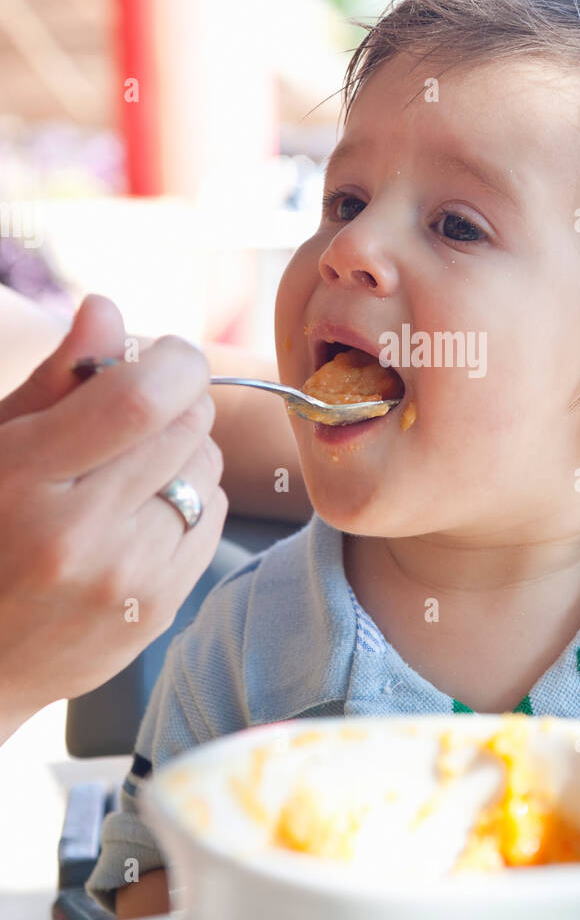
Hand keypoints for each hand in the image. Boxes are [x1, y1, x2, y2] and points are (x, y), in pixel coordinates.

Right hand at [0, 295, 227, 741]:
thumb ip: (55, 380)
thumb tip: (108, 308)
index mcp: (25, 481)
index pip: (141, 401)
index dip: (172, 361)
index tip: (163, 352)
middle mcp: (81, 537)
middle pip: (185, 430)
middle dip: (175, 401)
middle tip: (137, 408)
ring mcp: (126, 582)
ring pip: (208, 471)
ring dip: (185, 450)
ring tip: (132, 464)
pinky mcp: (158, 611)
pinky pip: (214, 518)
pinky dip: (192, 496)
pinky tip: (143, 507)